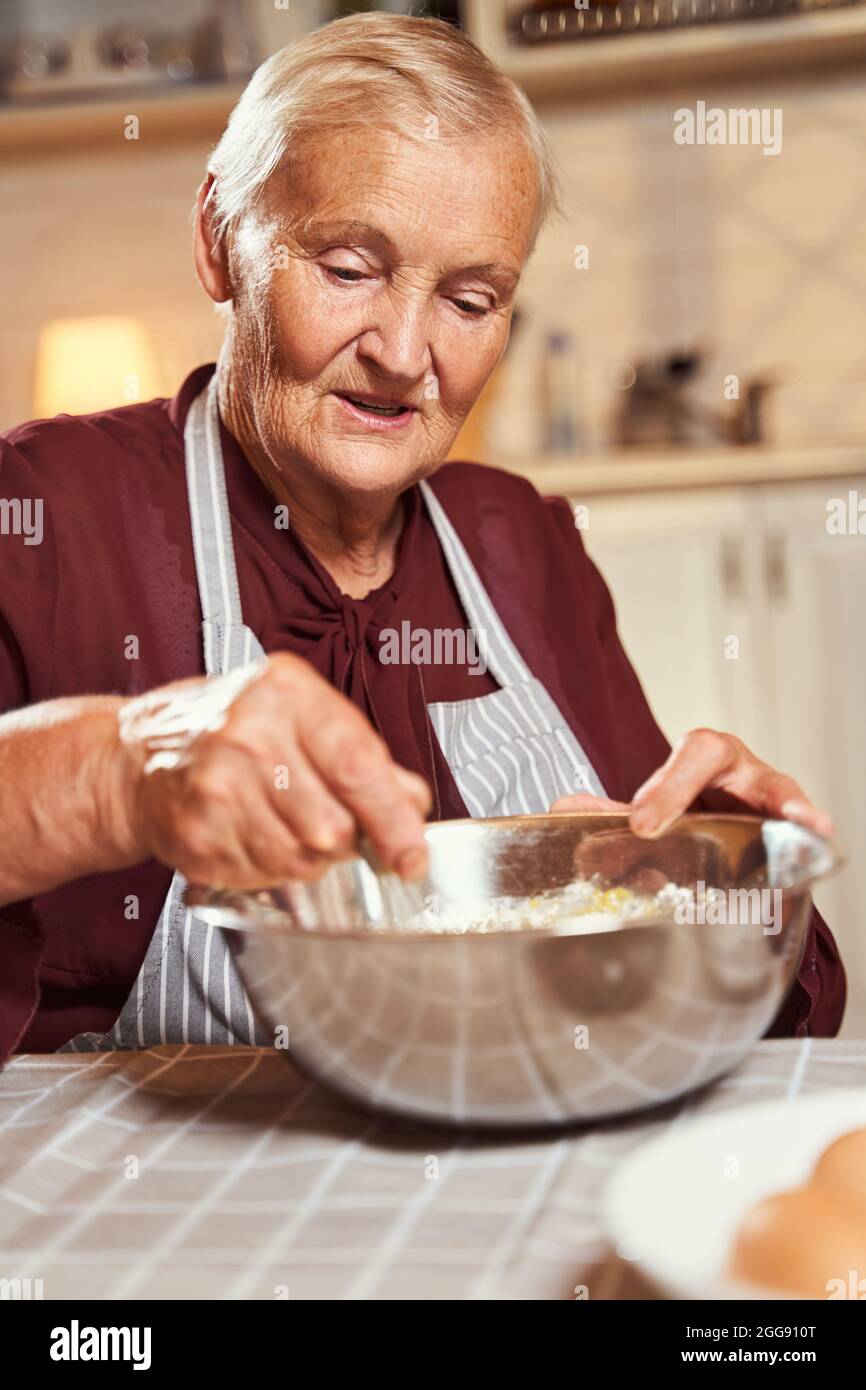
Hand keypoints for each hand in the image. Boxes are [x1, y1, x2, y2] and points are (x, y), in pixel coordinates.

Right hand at [117, 652, 431, 888]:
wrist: (141, 753)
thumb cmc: (227, 727)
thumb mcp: (301, 714)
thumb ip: (363, 755)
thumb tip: (412, 802)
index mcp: (287, 694)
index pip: (357, 766)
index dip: (394, 820)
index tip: (411, 853)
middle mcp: (249, 734)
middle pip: (332, 827)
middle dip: (345, 842)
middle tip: (330, 826)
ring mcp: (215, 786)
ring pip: (299, 860)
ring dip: (306, 858)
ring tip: (282, 824)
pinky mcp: (195, 832)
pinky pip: (261, 876)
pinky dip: (267, 868)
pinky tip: (250, 834)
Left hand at [551, 728, 834, 840]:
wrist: (709, 818)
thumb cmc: (682, 805)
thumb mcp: (650, 803)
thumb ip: (609, 810)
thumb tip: (562, 809)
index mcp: (705, 757)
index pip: (697, 755)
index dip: (671, 790)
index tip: (642, 826)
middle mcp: (746, 774)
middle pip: (762, 778)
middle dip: (770, 794)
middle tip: (769, 812)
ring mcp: (771, 804)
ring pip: (789, 805)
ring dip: (801, 815)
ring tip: (815, 827)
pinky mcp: (785, 834)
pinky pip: (798, 838)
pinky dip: (806, 844)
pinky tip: (818, 849)